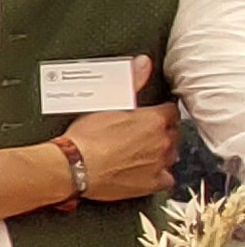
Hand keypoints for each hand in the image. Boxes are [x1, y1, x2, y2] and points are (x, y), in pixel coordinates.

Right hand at [66, 57, 176, 201]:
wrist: (74, 167)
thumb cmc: (87, 138)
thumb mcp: (108, 104)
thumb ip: (132, 83)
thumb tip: (144, 63)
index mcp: (155, 119)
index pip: (170, 111)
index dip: (160, 113)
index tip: (151, 116)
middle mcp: (162, 141)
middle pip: (173, 133)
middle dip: (162, 133)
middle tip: (142, 135)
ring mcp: (159, 163)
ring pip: (171, 155)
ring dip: (162, 153)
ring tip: (142, 153)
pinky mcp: (151, 183)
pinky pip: (167, 179)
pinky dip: (160, 175)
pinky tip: (147, 172)